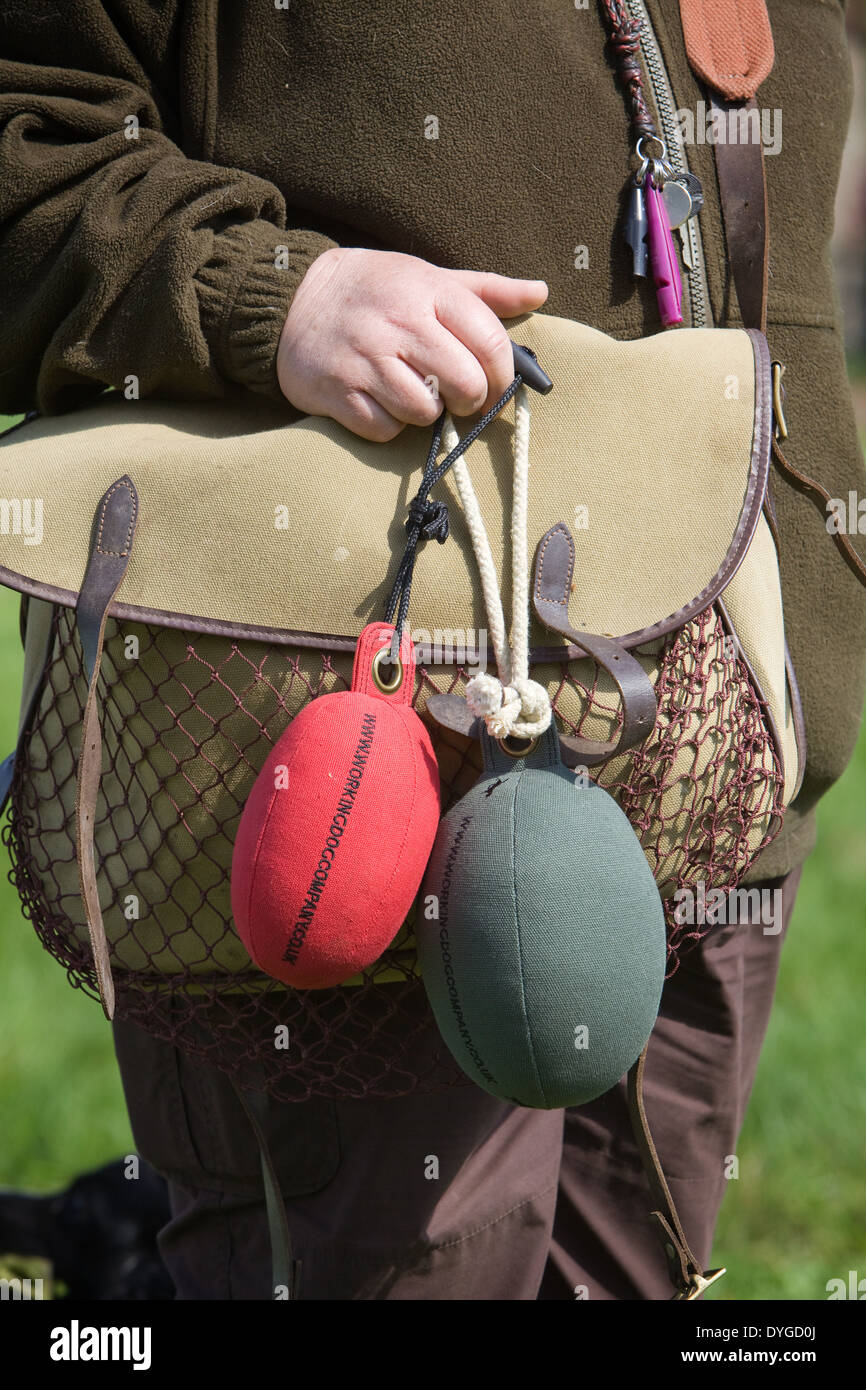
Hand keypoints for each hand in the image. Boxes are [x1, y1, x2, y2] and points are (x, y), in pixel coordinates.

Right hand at [276, 246, 548, 441]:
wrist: (292, 300)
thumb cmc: (375, 291)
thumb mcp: (428, 277)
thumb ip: (486, 290)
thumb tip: (540, 291)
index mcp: (428, 291)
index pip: (491, 344)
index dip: (503, 377)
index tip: (495, 387)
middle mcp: (398, 324)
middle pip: (464, 384)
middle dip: (470, 401)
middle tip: (459, 398)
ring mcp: (366, 359)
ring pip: (424, 412)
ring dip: (427, 414)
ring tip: (415, 395)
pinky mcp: (338, 391)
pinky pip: (384, 428)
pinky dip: (389, 425)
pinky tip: (381, 403)